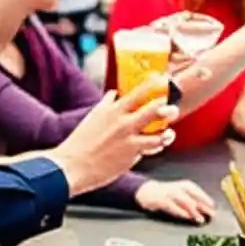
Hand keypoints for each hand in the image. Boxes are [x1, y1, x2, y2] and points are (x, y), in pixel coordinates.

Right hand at [51, 78, 177, 194]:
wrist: (72, 166)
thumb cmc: (80, 142)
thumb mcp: (93, 117)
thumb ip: (106, 104)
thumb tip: (113, 94)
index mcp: (113, 110)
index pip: (138, 92)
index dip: (153, 84)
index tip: (163, 79)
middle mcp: (124, 123)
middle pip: (155, 110)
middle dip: (168, 108)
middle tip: (172, 108)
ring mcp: (130, 141)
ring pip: (159, 135)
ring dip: (166, 134)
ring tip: (168, 133)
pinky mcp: (132, 157)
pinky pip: (150, 150)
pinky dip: (155, 147)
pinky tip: (156, 146)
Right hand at [135, 179, 215, 223]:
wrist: (149, 191)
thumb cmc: (169, 194)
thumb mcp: (183, 194)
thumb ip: (195, 201)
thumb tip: (208, 210)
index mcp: (187, 185)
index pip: (199, 192)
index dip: (206, 199)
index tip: (214, 207)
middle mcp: (179, 188)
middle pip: (194, 197)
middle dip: (203, 206)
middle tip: (211, 214)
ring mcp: (171, 194)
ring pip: (185, 202)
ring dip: (194, 211)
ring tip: (200, 219)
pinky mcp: (163, 200)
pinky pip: (173, 206)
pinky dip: (181, 212)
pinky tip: (187, 217)